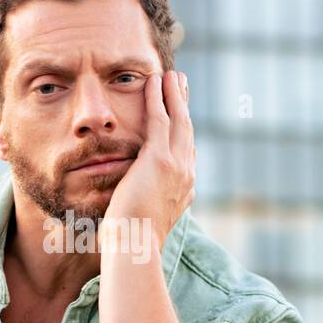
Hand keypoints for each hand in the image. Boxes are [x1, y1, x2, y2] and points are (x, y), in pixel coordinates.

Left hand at [104, 70, 195, 250]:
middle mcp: (186, 175)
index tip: (182, 115)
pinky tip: (154, 81)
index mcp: (184, 190)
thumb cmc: (134, 242)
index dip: (185, 131)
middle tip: (182, 84)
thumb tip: (139, 205)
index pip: (187, 152)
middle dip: (184, 106)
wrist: (136, 248)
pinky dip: (158, 98)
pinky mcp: (160, 160)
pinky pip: (161, 120)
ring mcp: (177, 166)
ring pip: (179, 120)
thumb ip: (147, 205)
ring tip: (171, 74)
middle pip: (188, 131)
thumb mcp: (147, 220)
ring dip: (175, 95)